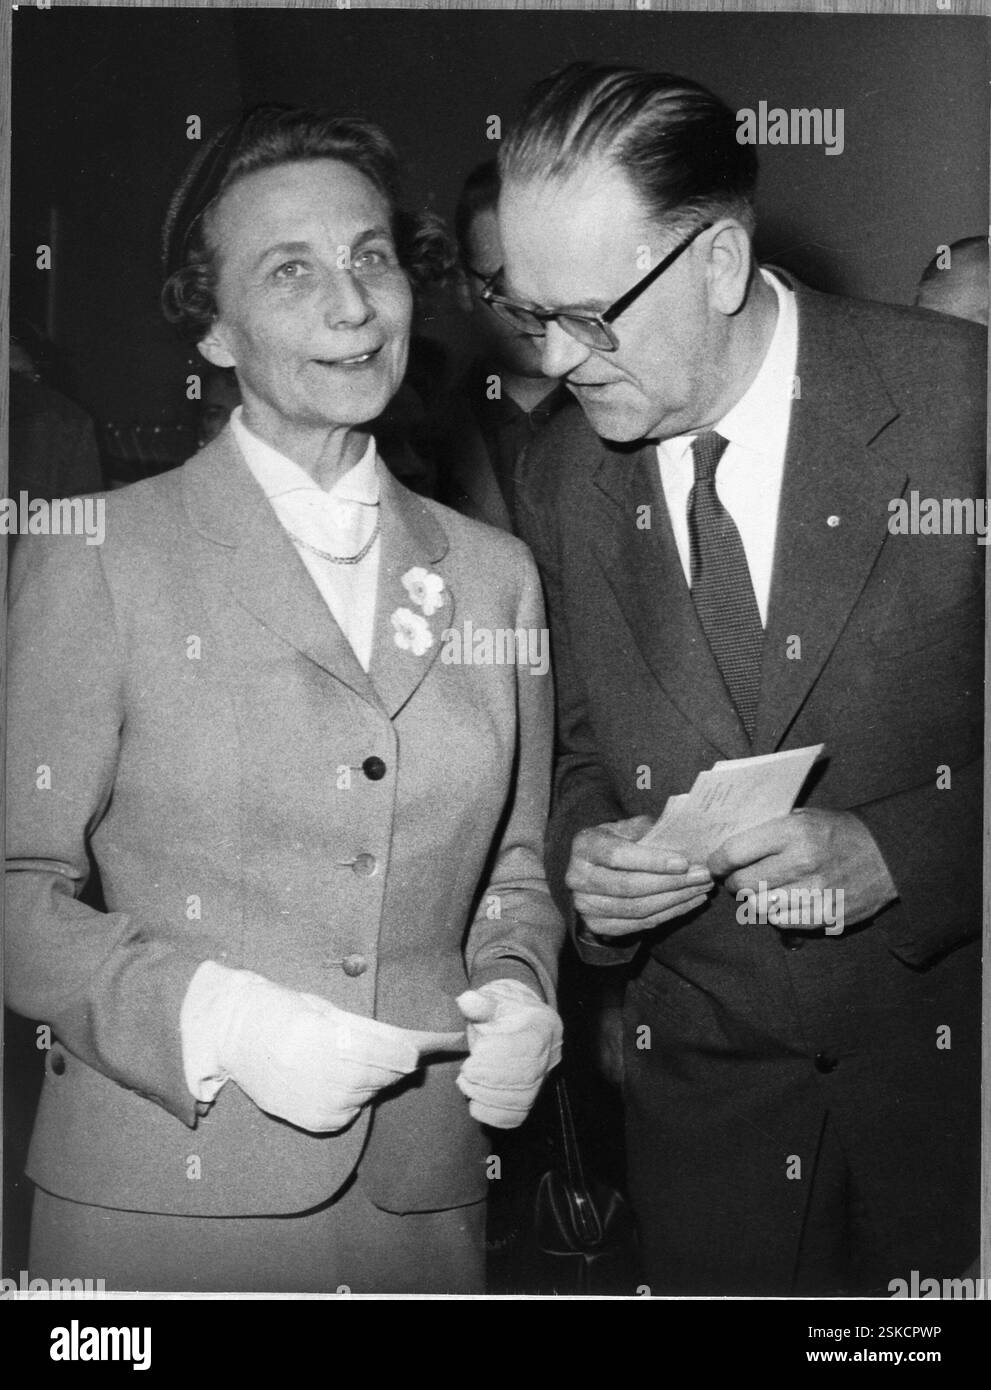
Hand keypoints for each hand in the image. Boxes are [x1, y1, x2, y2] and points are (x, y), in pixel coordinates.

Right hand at [218, 973, 423, 1132]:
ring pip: (374, 1091)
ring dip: (373, 1076)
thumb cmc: (285, 1012)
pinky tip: (332, 1076)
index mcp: (340, 1043)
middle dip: (397, 1059)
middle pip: (393, 1074)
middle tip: (387, 1042)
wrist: (235, 1037)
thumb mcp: (329, 1011)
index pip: (403, 1054)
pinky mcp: (319, 1122)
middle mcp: (336, 1080)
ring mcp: (326, 1105)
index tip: (451, 1040)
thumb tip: (413, 1049)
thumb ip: (370, 1032)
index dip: (429, 1045)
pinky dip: (354, 1094)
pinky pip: (355, 1109)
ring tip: (346, 1055)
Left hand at [456, 980, 562, 1128]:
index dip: (501, 1055)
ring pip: (521, 1101)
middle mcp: (548, 1057)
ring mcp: (540, 1081)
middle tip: (466, 1071)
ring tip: (466, 1082)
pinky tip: (475, 1100)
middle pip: (527, 1077)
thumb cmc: (502, 1012)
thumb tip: (466, 1000)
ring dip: (487, 1096)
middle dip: (491, 1078)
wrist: (514, 1025)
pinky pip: (515, 1118)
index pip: (530, 1047)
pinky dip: (492, 1115)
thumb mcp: (492, 1000)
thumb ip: (479, 1002)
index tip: (475, 1055)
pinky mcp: (527, 1100)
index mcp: (543, 1027)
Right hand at [566, 815, 713, 937]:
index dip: (652, 861)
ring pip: (638, 909)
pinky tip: (690, 902)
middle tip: (703, 876)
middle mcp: (578, 877)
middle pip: (630, 886)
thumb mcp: (625, 828)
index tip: (684, 862)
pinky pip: (640, 924)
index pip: (618, 855)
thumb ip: (649, 830)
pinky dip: (670, 914)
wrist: (592, 870)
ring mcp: (585, 905)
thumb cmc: (616, 843)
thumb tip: (685, 835)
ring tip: (702, 888)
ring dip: (676, 900)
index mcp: (584, 846)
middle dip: (672, 883)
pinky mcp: (597, 925)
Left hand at [707, 809, 897, 930]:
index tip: (715, 864)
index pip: (735, 852)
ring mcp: (816, 893)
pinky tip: (783, 902)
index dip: (717, 861)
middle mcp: (803, 863)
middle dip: (733, 882)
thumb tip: (728, 841)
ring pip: (758, 907)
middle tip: (737, 878)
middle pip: (742, 884)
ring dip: (754, 900)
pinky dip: (776, 914)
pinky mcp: (827, 916)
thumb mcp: (805, 817)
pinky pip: (782, 922)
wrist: (890, 855)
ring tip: (761, 890)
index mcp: (794, 833)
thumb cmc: (839, 832)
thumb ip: (770, 829)